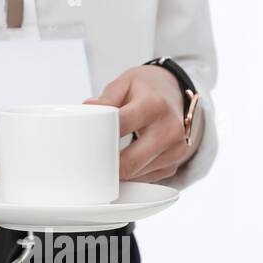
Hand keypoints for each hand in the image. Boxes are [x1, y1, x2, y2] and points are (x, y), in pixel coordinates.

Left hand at [88, 64, 193, 182]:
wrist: (176, 93)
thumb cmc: (147, 89)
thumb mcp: (125, 84)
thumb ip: (106, 100)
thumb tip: (87, 111)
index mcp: (154, 105)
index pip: (121, 128)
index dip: (100, 138)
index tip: (86, 145)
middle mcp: (169, 129)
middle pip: (129, 163)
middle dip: (107, 165)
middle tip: (92, 161)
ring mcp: (175, 149)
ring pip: (136, 174)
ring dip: (120, 170)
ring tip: (113, 154)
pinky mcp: (175, 164)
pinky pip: (146, 178)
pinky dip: (133, 172)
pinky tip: (130, 158)